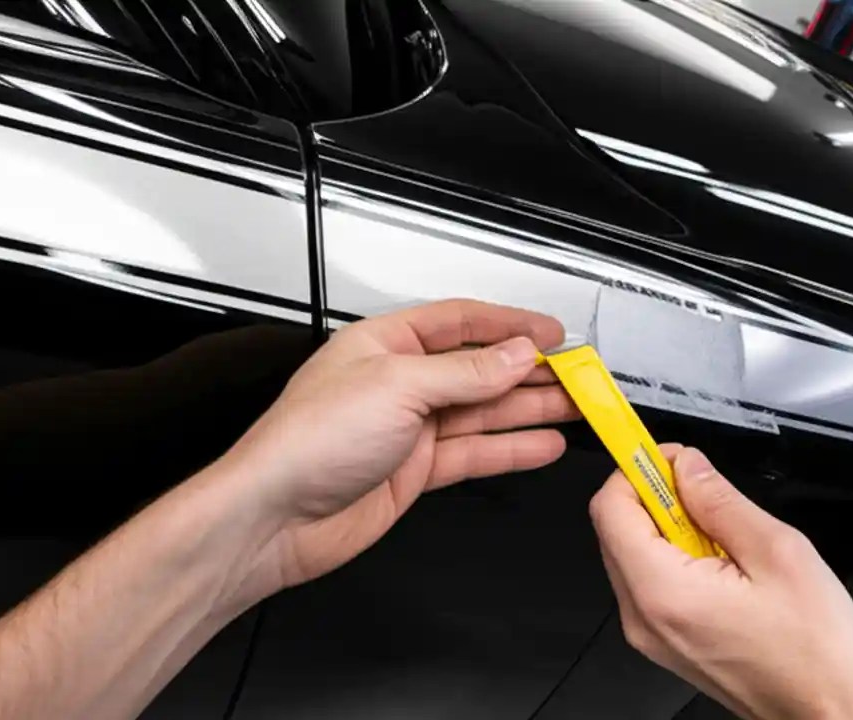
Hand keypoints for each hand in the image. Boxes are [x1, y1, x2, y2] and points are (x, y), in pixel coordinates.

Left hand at [222, 300, 576, 596]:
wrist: (273, 517)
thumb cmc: (305, 442)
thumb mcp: (396, 387)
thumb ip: (464, 373)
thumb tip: (514, 356)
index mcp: (386, 343)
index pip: (462, 322)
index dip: (511, 325)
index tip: (554, 334)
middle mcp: (400, 382)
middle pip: (481, 369)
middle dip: (531, 371)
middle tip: (579, 376)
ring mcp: (409, 428)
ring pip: (484, 413)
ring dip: (531, 409)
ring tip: (577, 408)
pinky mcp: (415, 469)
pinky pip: (475, 453)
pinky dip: (511, 449)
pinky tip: (542, 444)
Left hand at [589, 446, 852, 719]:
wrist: (823, 714)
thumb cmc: (813, 653)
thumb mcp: (779, 552)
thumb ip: (722, 501)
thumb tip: (688, 467)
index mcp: (664, 591)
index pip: (610, 507)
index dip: (636, 469)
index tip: (669, 455)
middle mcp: (643, 616)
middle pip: (615, 527)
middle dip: (654, 495)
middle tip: (703, 488)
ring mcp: (649, 633)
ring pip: (631, 552)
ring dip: (668, 527)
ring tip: (724, 536)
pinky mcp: (663, 640)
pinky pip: (649, 580)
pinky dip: (675, 557)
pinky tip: (721, 564)